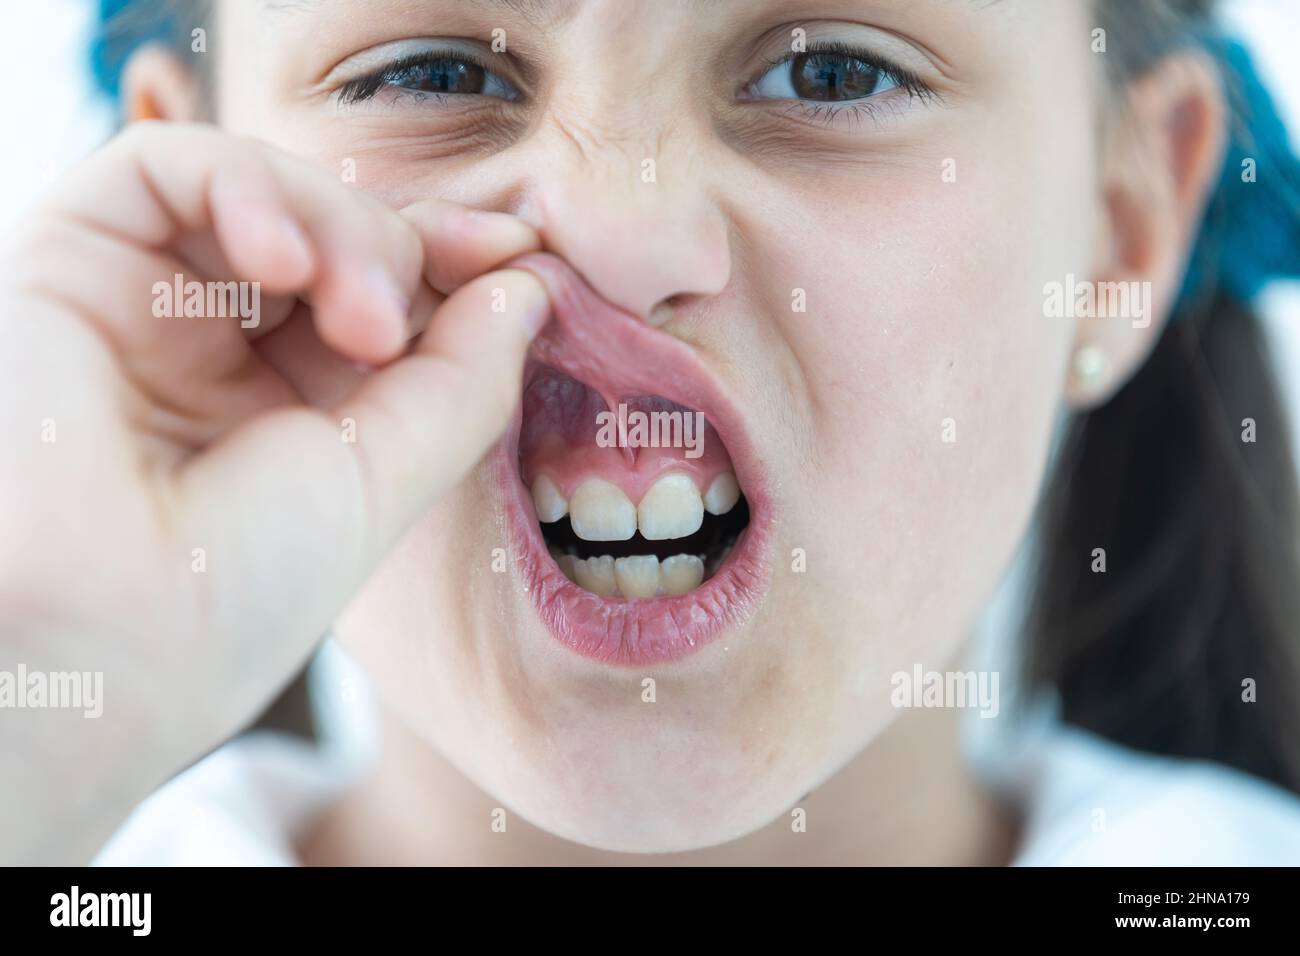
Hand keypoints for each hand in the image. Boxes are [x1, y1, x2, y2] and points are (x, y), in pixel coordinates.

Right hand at [0, 121, 549, 862]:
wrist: (83, 647)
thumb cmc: (227, 595)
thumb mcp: (382, 480)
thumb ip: (461, 376)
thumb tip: (525, 286)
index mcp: (289, 410)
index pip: (381, 297)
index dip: (452, 265)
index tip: (522, 254)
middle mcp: (216, 351)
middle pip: (332, 235)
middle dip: (399, 251)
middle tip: (405, 321)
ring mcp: (144, 303)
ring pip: (265, 193)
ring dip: (338, 227)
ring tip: (360, 313)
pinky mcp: (69, 259)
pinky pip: (165, 165)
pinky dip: (246, 187)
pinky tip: (284, 257)